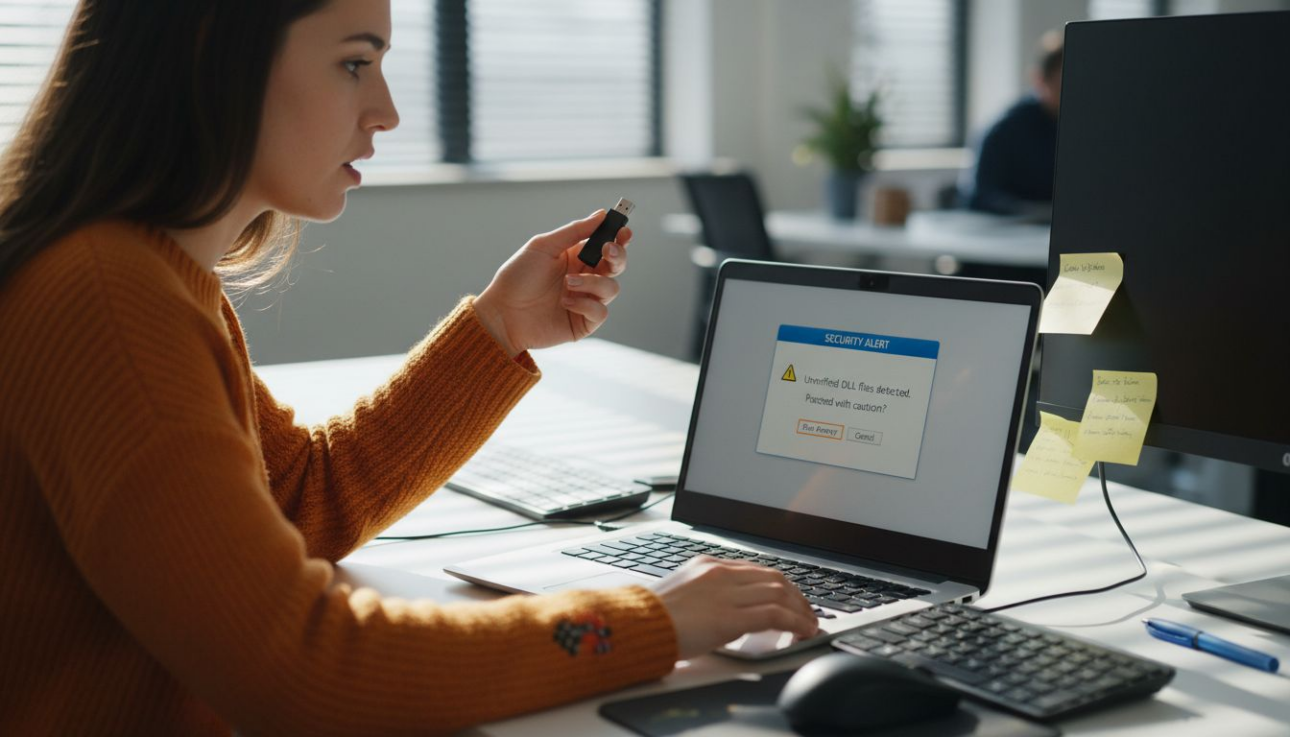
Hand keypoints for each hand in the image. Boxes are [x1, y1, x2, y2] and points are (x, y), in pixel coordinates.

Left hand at [474, 210, 630, 356]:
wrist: (502, 313)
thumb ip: (574, 231)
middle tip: (607, 251)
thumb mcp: (543, 246)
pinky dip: (586, 304)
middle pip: (616, 265)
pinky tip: (565, 301)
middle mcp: (584, 277)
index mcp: (576, 257)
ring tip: (568, 283)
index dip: (619, 237)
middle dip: (617, 256)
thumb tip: (601, 215)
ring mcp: (585, 300)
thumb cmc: (517, 278)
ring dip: (593, 283)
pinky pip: (600, 312)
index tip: (623, 231)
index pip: (606, 245)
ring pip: (611, 288)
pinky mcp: (583, 323)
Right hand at [652, 556, 818, 659]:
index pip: (755, 570)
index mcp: (707, 565)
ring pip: (780, 593)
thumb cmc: (649, 617)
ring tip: (809, 625)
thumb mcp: (679, 594)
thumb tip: (720, 610)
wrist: (636, 626)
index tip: (789, 599)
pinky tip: (803, 631)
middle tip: (806, 612)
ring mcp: (727, 592)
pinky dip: (795, 622)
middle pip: (774, 578)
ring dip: (801, 610)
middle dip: (796, 596)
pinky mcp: (730, 616)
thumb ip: (703, 595)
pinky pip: (776, 615)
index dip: (779, 585)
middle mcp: (720, 573)